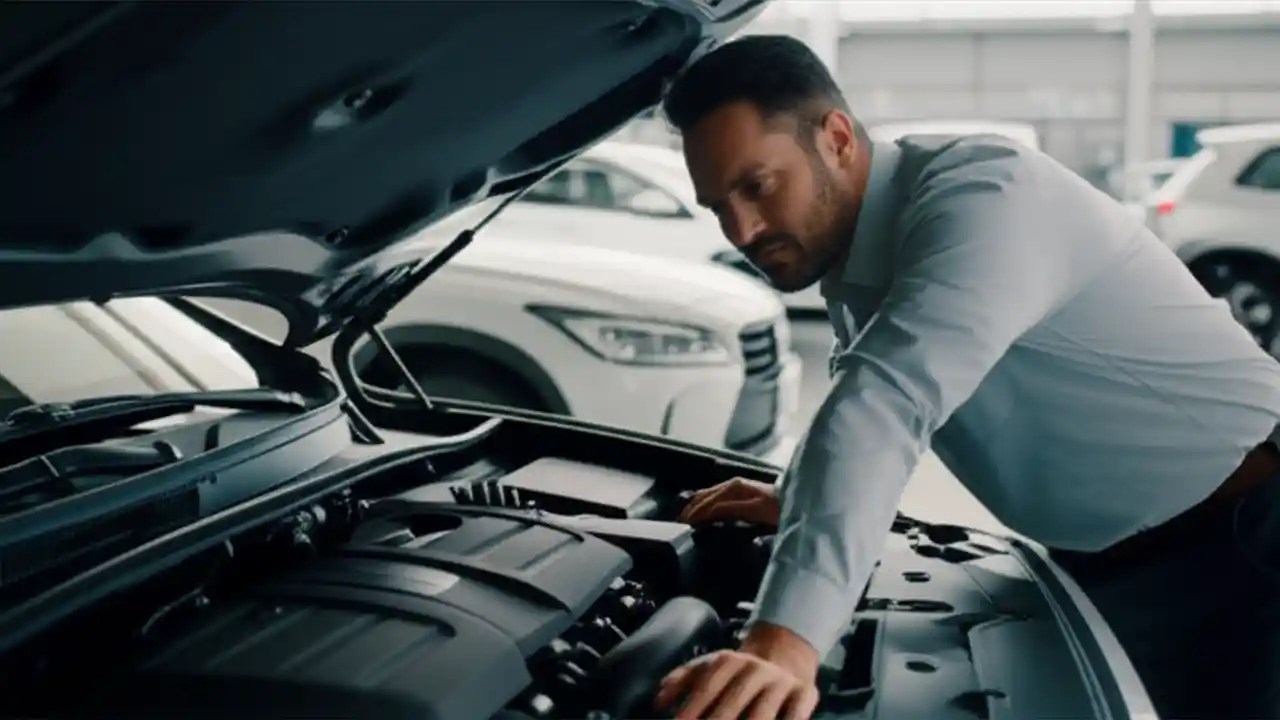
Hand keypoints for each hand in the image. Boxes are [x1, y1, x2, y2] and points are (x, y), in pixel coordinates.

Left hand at [654, 622, 820, 718]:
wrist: (785, 654)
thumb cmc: (738, 671)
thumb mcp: (709, 666)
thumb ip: (682, 680)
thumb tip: (658, 702)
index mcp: (727, 661)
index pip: (705, 690)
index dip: (690, 712)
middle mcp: (754, 669)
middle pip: (730, 707)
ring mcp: (780, 682)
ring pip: (761, 715)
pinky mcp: (805, 693)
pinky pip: (795, 716)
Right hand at [678, 477, 779, 526]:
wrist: (799, 498)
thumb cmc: (779, 508)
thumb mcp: (755, 511)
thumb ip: (731, 511)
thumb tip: (708, 514)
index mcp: (734, 489)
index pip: (708, 504)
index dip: (696, 515)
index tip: (684, 526)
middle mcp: (732, 484)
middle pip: (705, 496)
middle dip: (692, 509)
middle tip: (679, 523)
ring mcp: (736, 485)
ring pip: (708, 494)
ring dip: (696, 505)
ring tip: (686, 517)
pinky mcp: (740, 488)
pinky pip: (715, 494)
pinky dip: (704, 501)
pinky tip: (701, 509)